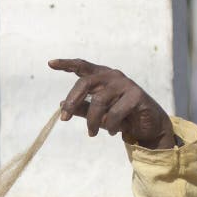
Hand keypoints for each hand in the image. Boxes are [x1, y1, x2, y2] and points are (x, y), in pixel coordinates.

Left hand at [49, 59, 174, 149]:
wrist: (146, 126)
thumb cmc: (119, 117)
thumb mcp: (97, 114)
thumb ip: (80, 108)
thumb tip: (60, 105)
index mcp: (101, 77)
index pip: (82, 66)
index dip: (66, 64)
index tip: (50, 63)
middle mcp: (112, 76)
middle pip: (85, 83)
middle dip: (72, 101)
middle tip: (64, 119)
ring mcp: (125, 84)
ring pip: (98, 101)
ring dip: (92, 121)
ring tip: (92, 133)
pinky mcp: (136, 95)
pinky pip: (115, 112)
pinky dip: (111, 125)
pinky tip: (113, 132)